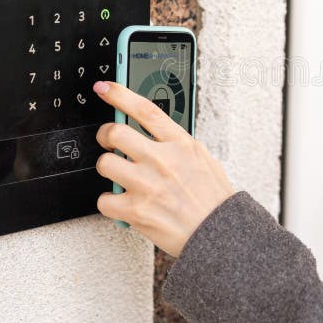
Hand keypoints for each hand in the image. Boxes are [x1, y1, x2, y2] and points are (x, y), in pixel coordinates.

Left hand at [92, 80, 234, 257]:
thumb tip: (154, 133)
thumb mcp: (203, 159)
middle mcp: (162, 160)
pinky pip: (104, 199)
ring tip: (122, 178)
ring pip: (104, 164)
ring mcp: (146, 184)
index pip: (144, 109)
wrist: (218, 234)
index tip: (105, 88)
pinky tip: (124, 204)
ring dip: (109, 170)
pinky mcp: (135, 210)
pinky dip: (111, 203)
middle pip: (115, 132)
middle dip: (105, 135)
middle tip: (108, 143)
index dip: (120, 94)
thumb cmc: (213, 200)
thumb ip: (177, 144)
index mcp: (180, 144)